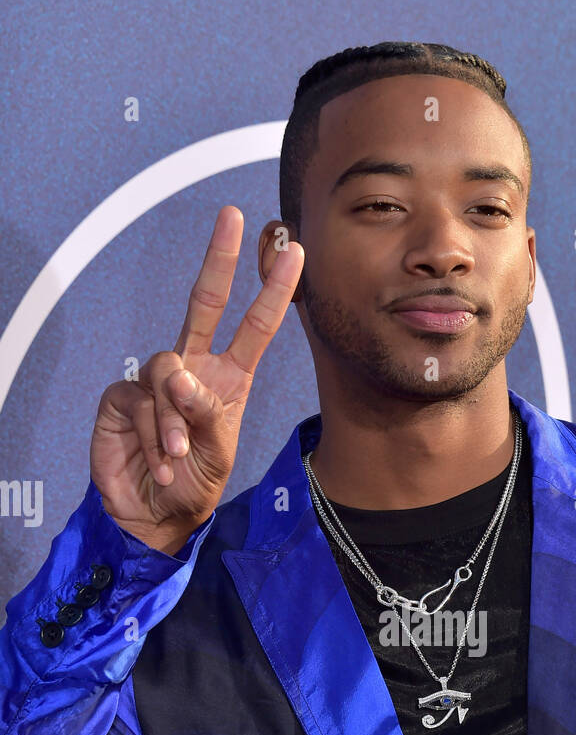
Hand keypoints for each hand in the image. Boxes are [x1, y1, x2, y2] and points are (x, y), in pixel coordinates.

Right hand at [90, 206, 303, 553]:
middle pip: (204, 303)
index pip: (253, 327)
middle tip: (233, 217)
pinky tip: (159, 461)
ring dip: (174, 417)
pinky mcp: (123, 398)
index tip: (293, 252)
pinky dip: (152, 433)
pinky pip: (140, 401)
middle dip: (219, 259)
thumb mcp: (216, 452)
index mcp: (227, 379)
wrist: (156, 517)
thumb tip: (183, 378)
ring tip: (176, 453)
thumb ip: (205, 414)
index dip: (273, 291)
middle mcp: (192, 370)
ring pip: (168, 371)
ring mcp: (155, 381)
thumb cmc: (194, 483)